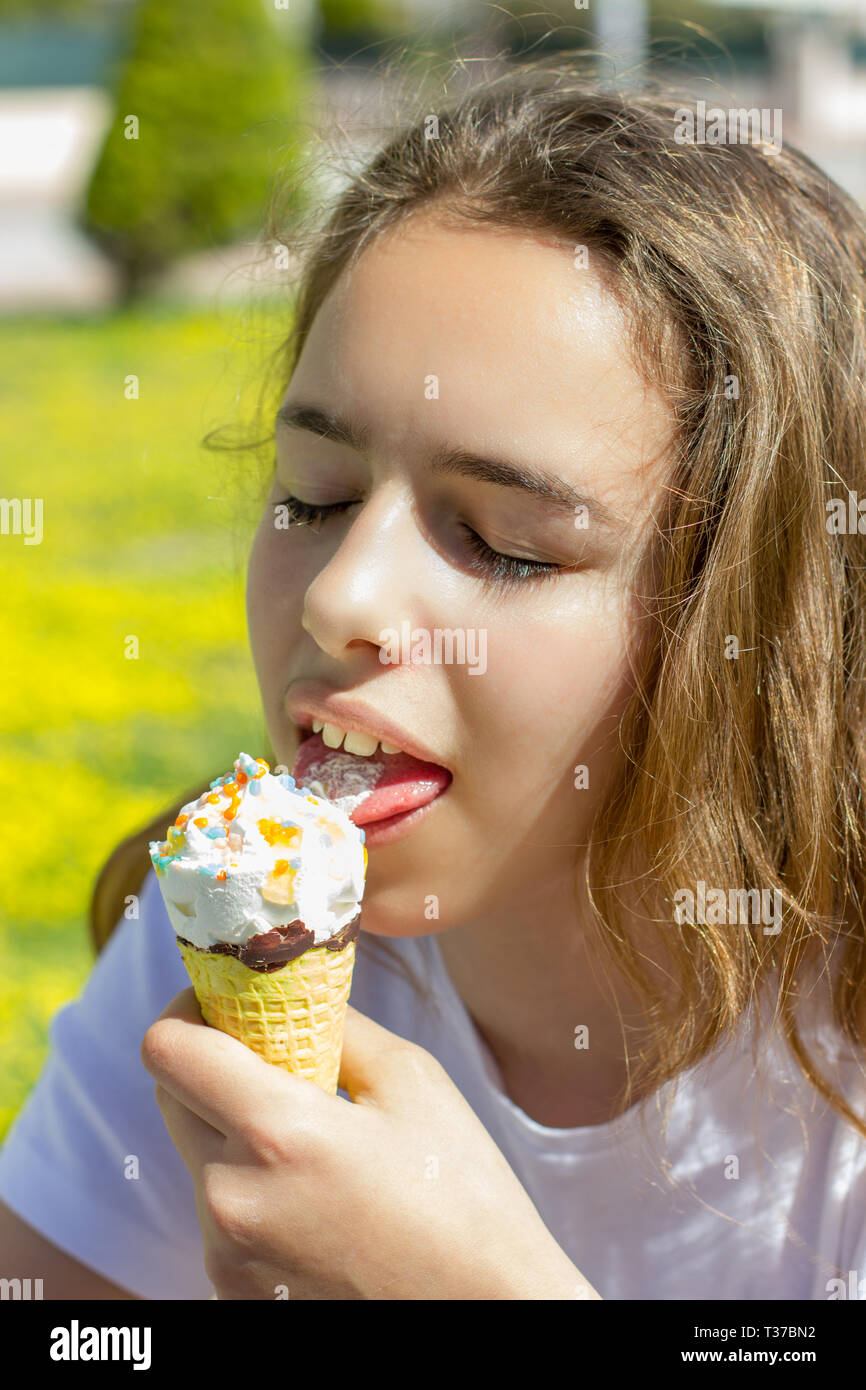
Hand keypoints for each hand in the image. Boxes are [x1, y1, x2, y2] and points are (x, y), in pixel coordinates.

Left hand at [141, 990, 599, 1300]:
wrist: (486, 1310)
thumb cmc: (463, 1194)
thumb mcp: (412, 1080)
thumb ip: (336, 1024)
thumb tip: (288, 992)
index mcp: (277, 1132)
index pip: (166, 1050)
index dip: (188, 1013)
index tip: (224, 1008)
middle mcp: (233, 1197)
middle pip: (172, 1098)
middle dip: (214, 1068)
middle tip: (279, 1067)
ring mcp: (227, 1255)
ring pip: (197, 1158)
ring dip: (235, 1134)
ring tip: (315, 1147)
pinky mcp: (234, 1293)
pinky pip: (218, 1216)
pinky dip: (251, 1192)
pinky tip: (316, 1200)